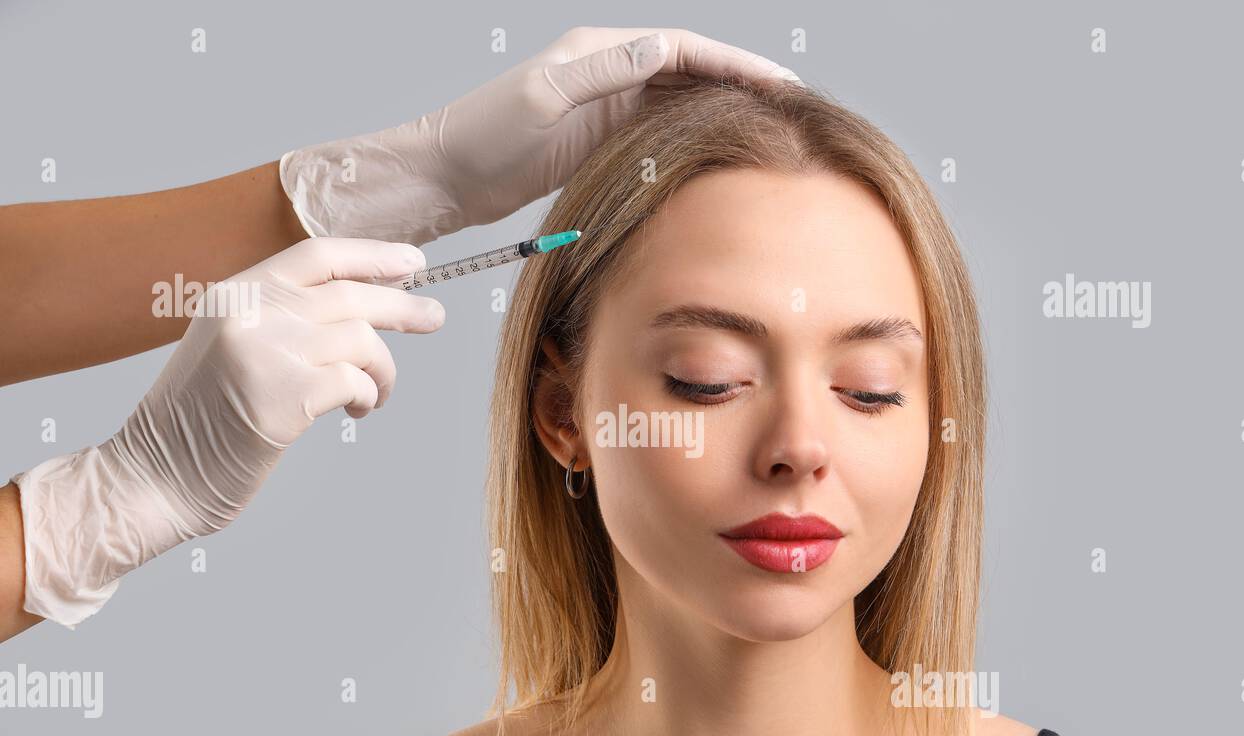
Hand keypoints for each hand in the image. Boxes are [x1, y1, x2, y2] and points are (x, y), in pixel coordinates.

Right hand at [10, 238, 444, 626]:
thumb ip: (280, 319)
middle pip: (350, 293)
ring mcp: (267, 351)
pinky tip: (357, 412)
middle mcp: (250, 312)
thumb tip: (360, 307)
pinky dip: (368, 397)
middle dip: (402, 306)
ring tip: (375, 396)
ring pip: (362, 340)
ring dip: (383, 371)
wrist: (154, 478)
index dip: (371, 256)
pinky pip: (357, 382)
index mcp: (235, 293)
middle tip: (435, 316)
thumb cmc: (200, 423)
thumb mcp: (231, 348)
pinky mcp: (285, 395)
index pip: (317, 254)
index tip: (413, 263)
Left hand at [279, 27, 801, 244]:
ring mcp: (605, 106)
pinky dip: (692, 141)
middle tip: (792, 109)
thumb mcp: (543, 97)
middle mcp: (608, 71)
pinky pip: (659, 134)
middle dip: (743, 85)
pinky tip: (718, 158)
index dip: (735, 64)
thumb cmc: (483, 135)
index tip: (780, 84)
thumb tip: (661, 48)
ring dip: (723, 112)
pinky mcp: (599, 140)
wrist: (446, 175)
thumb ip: (602, 70)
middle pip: (691, 71)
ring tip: (769, 132)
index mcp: (599, 49)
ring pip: (680, 103)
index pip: (683, 49)